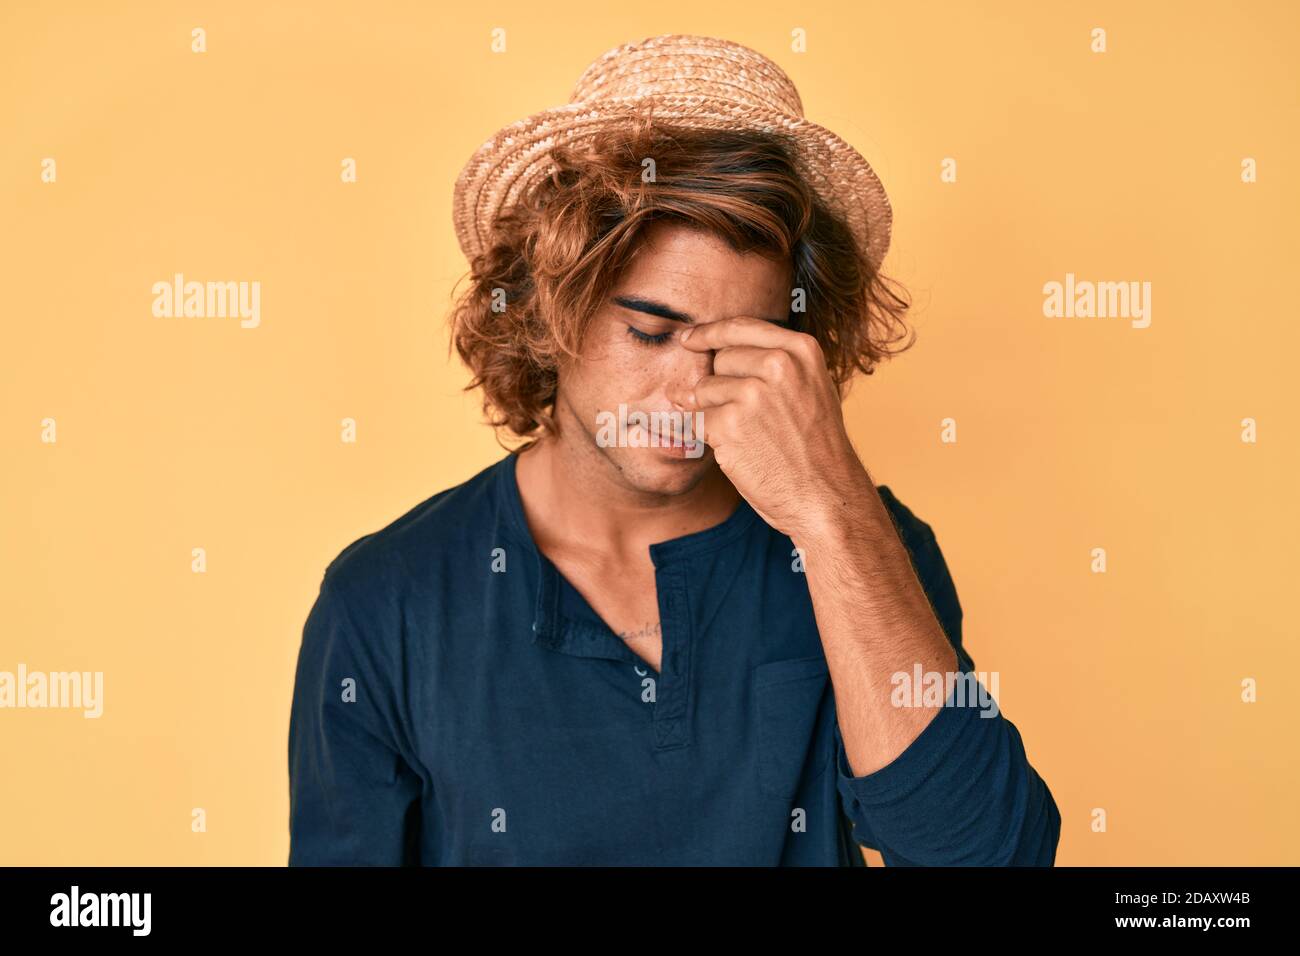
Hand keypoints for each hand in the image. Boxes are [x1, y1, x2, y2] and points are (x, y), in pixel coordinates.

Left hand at [667, 317, 872, 543]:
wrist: (825, 496)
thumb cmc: (817, 448)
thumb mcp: (811, 389)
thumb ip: (772, 364)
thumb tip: (709, 353)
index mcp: (801, 350)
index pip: (740, 327)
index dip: (709, 333)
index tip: (689, 338)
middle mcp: (778, 364)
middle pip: (720, 359)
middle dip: (720, 385)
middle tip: (746, 417)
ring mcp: (753, 394)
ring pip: (703, 390)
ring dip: (713, 413)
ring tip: (747, 436)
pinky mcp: (730, 424)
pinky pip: (698, 421)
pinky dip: (708, 437)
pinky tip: (738, 451)